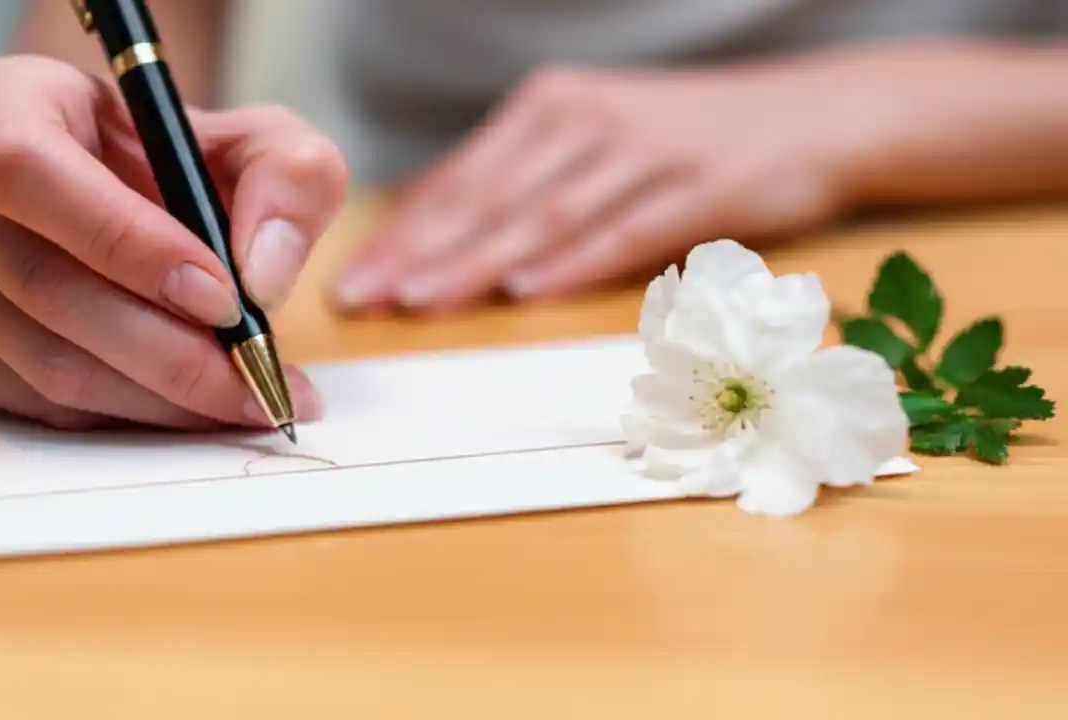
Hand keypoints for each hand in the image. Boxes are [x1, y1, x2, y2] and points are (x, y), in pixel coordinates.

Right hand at [0, 56, 347, 429]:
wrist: (145, 193)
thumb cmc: (195, 160)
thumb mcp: (267, 143)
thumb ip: (289, 182)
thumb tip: (260, 278)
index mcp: (2, 102)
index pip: (27, 169)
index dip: (124, 242)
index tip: (224, 298)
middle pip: (42, 287)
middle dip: (170, 351)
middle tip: (258, 380)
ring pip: (48, 363)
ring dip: (161, 398)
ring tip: (246, 400)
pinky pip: (41, 406)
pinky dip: (129, 418)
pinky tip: (192, 406)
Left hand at [332, 59, 880, 312]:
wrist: (815, 114)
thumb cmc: (686, 139)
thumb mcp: (595, 139)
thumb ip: (521, 180)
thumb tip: (435, 231)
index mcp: (553, 107)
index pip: (462, 177)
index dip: (403, 231)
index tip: (352, 280)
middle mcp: (588, 120)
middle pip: (489, 196)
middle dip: (418, 251)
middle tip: (362, 298)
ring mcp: (645, 151)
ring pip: (545, 213)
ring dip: (478, 260)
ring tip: (423, 300)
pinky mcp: (702, 185)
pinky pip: (626, 229)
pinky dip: (574, 261)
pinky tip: (529, 290)